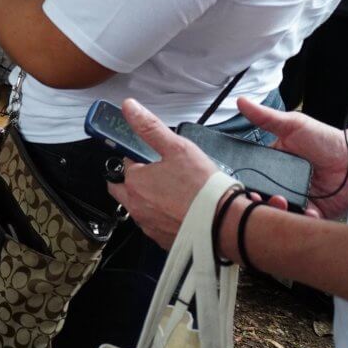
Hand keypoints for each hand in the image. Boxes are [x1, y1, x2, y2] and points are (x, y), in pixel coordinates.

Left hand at [106, 99, 221, 248]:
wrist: (225, 223)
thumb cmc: (202, 187)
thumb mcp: (177, 147)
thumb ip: (150, 127)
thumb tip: (130, 107)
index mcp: (134, 182)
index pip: (125, 164)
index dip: (139, 158)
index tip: (154, 158)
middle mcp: (136, 206)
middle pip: (123, 188)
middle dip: (134, 180)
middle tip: (158, 175)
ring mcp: (148, 225)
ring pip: (138, 207)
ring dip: (148, 199)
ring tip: (173, 192)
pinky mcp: (161, 239)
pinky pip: (153, 224)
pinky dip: (161, 216)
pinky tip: (179, 210)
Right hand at [236, 98, 347, 219]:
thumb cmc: (326, 139)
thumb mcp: (294, 125)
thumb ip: (266, 117)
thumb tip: (241, 101)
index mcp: (274, 165)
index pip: (252, 177)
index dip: (244, 183)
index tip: (241, 186)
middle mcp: (283, 183)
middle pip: (263, 196)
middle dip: (258, 200)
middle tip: (259, 197)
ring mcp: (298, 199)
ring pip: (279, 211)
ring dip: (276, 210)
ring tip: (281, 202)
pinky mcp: (314, 211)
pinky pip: (302, 221)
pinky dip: (302, 220)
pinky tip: (305, 211)